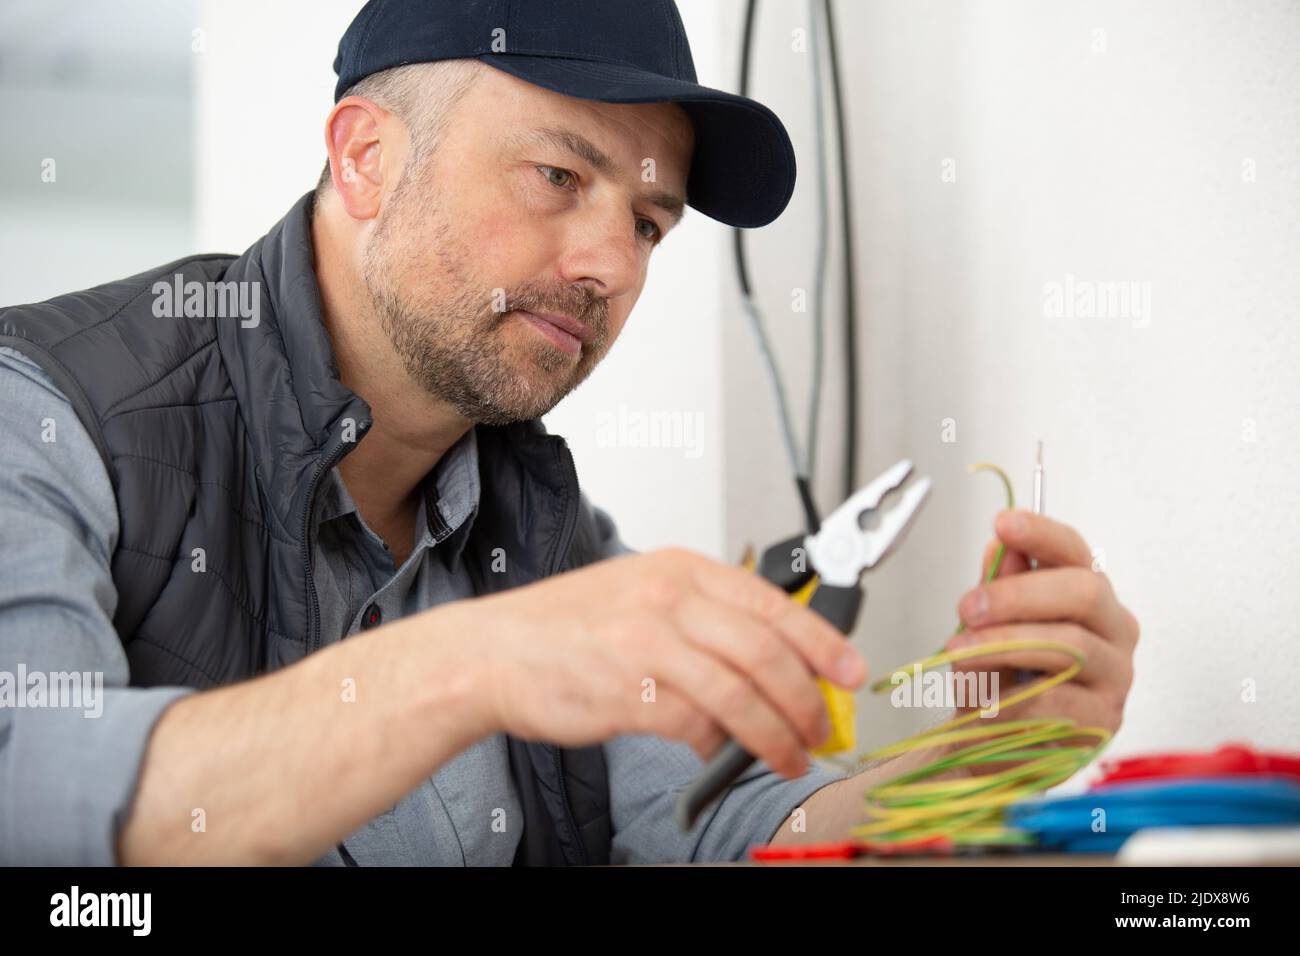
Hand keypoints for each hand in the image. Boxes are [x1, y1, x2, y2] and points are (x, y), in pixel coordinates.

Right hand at [451, 548, 868, 777]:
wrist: (491, 652)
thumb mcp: (641, 596)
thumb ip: (704, 621)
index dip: (822, 641)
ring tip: (789, 755)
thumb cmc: (566, 628)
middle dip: (807, 698)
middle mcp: (669, 597)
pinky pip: (694, 724)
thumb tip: (770, 664)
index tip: (852, 670)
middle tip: (822, 727)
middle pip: (767, 651)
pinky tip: (718, 754)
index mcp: (681, 569)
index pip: (772, 603)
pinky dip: (716, 745)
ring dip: (775, 734)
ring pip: (740, 693)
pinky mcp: (627, 690)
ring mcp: (647, 642)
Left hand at [946, 509, 1138, 741]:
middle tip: (968, 606)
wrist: (990, 747)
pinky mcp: (1104, 721)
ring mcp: (1116, 676)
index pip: (1075, 552)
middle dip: (1018, 594)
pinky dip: (1013, 698)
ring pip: (1070, 646)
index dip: (1042, 534)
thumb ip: (996, 588)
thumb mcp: (986, 628)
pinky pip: (1060, 701)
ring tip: (959, 652)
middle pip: (1083, 592)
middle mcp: (1114, 629)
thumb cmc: (995, 679)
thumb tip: (999, 547)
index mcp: (1087, 594)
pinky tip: (986, 702)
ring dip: (1005, 645)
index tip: (1003, 523)